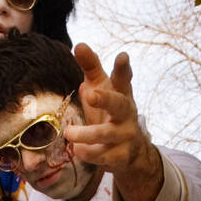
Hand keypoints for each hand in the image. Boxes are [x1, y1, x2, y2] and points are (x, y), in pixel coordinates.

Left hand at [63, 44, 162, 200]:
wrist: (131, 151)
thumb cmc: (109, 111)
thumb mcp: (100, 88)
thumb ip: (91, 67)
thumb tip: (79, 44)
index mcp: (121, 94)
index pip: (123, 79)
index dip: (123, 68)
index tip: (122, 56)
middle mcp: (126, 113)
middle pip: (119, 105)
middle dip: (106, 99)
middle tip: (90, 94)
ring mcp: (125, 135)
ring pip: (107, 134)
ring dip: (88, 134)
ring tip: (69, 133)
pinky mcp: (120, 156)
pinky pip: (104, 156)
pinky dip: (90, 154)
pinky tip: (76, 151)